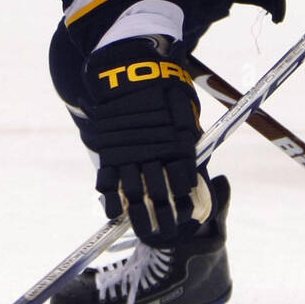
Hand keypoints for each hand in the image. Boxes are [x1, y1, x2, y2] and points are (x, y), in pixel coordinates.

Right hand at [80, 35, 210, 243]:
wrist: (132, 67)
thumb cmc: (166, 90)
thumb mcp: (186, 114)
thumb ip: (190, 146)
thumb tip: (196, 177)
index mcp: (178, 143)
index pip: (184, 184)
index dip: (186, 206)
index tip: (188, 221)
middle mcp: (154, 151)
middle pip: (160, 195)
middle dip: (165, 219)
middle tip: (167, 236)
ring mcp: (129, 151)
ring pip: (134, 193)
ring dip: (140, 216)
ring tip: (146, 233)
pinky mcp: (109, 148)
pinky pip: (108, 180)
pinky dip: (110, 200)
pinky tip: (114, 215)